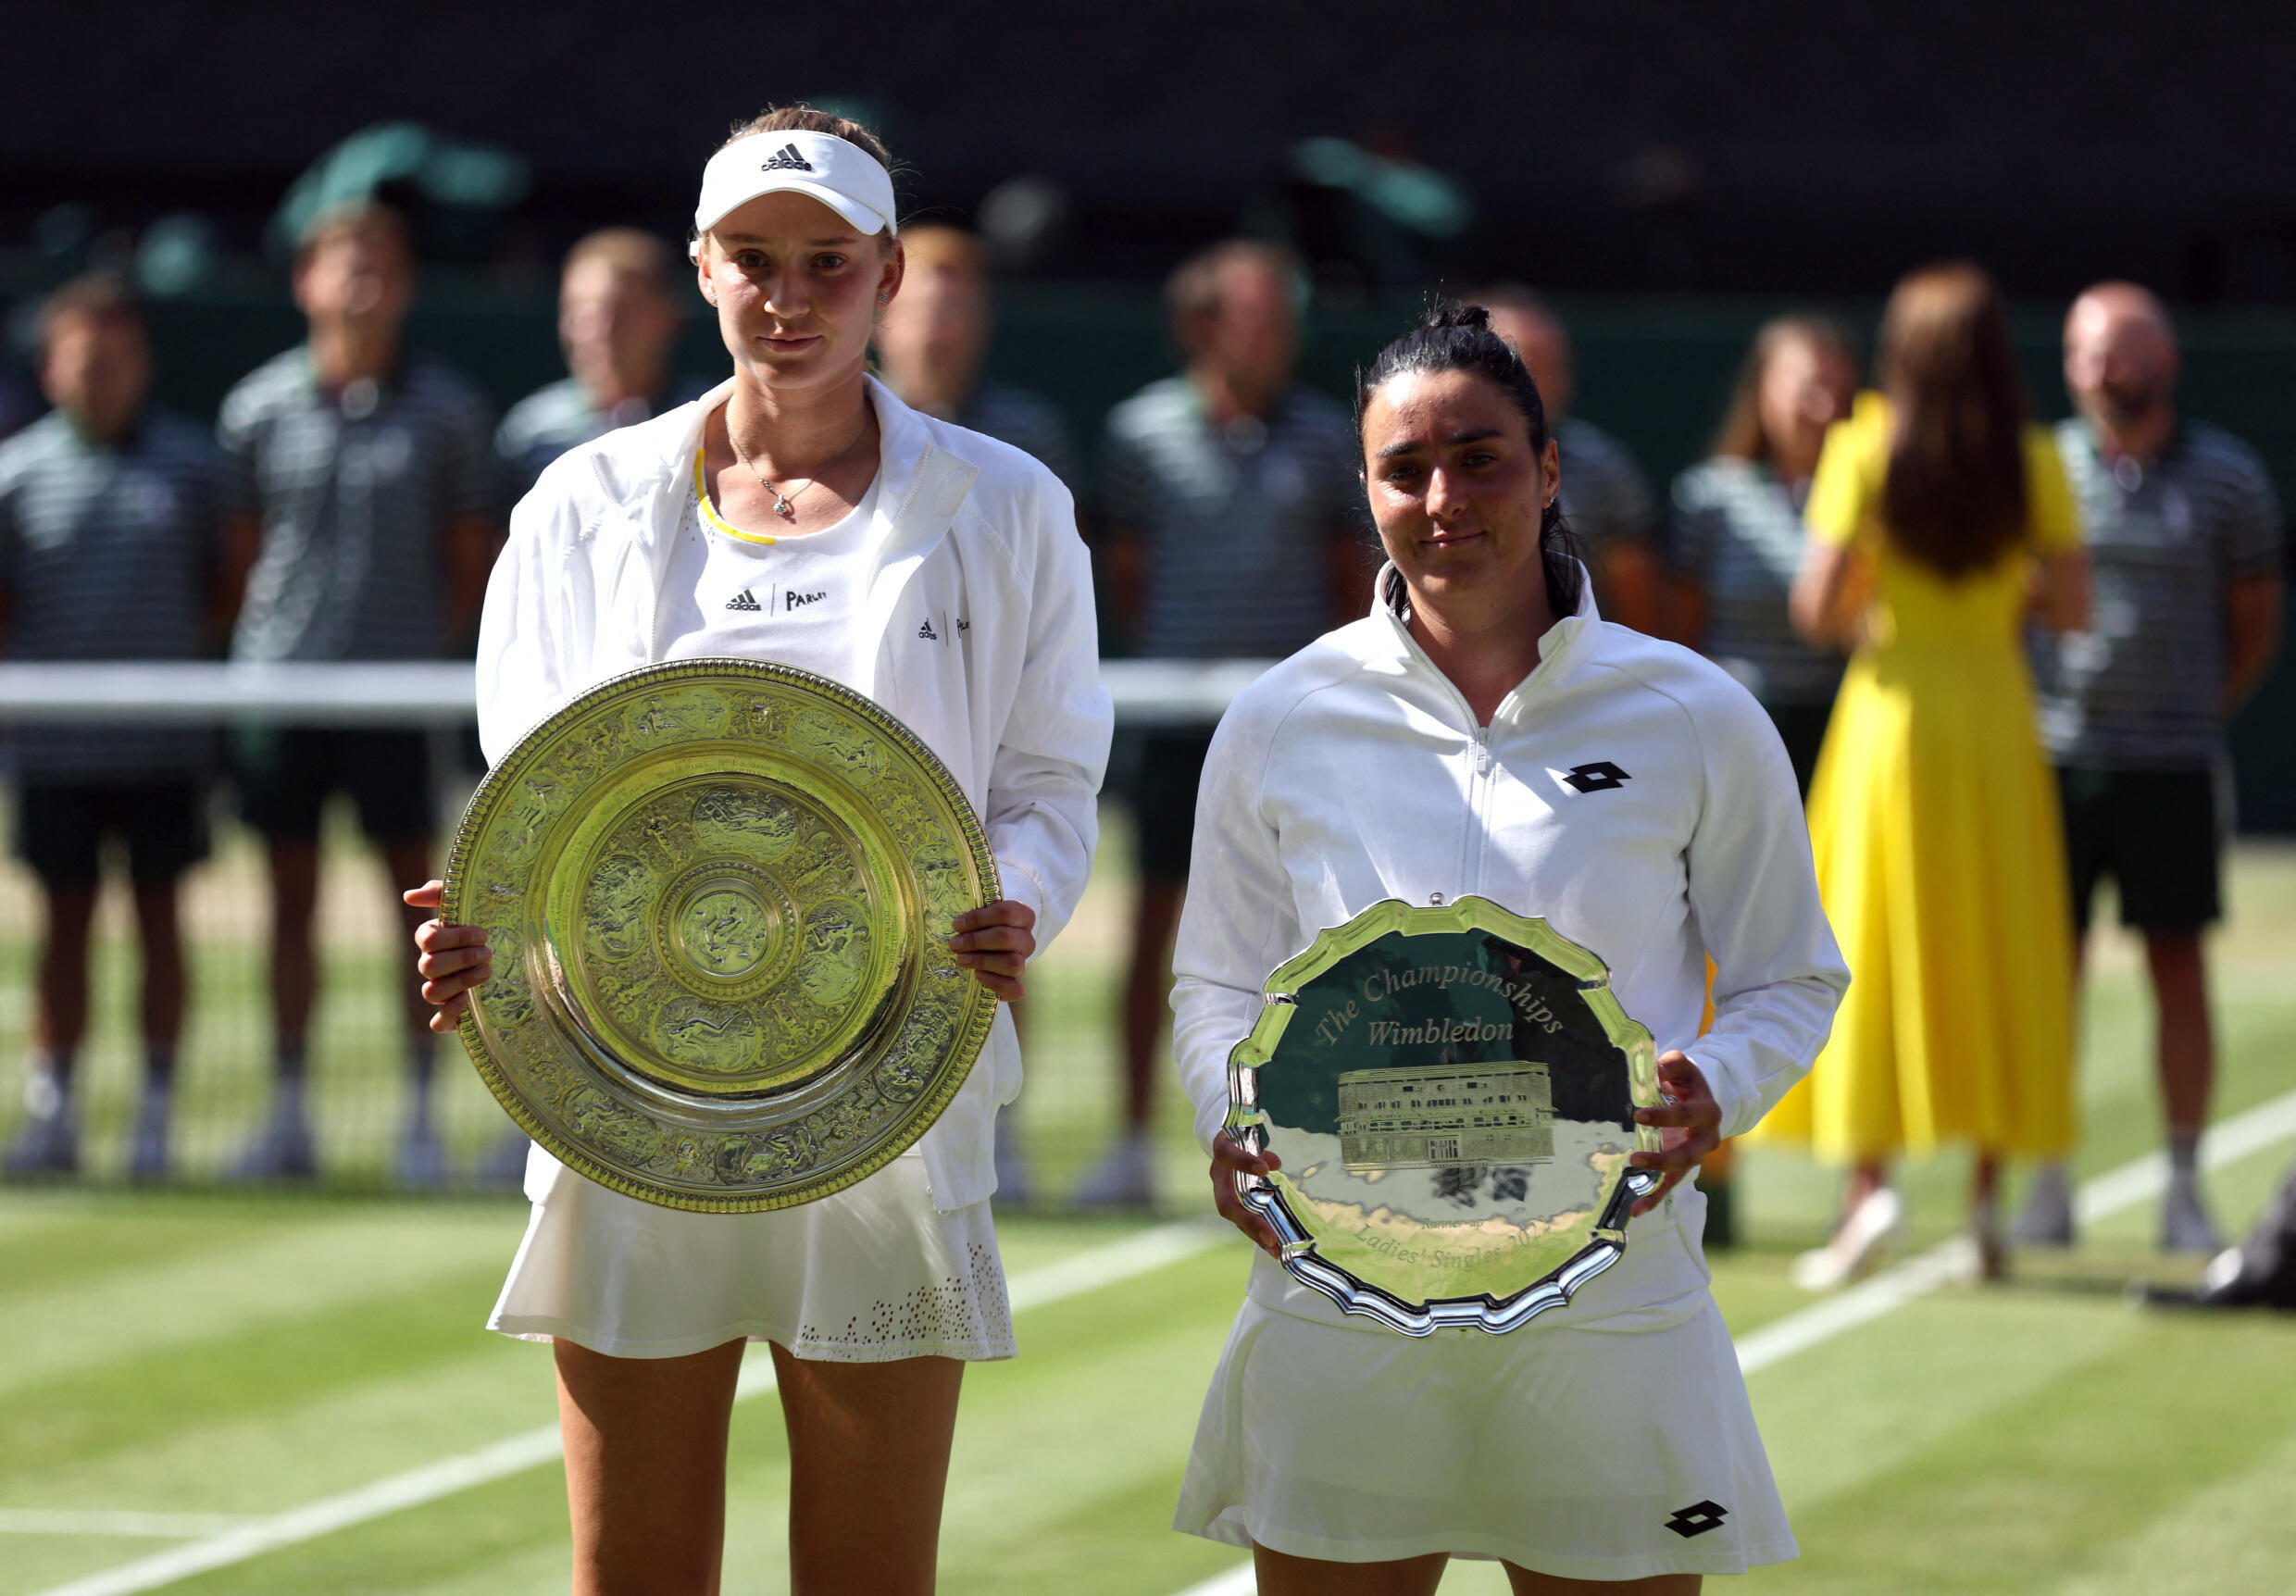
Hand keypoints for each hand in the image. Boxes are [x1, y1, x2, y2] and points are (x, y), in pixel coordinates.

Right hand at [403, 879, 492, 1034]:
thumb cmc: (492, 924)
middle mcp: (432, 967)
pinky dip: (448, 1014)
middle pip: (429, 966)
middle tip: (489, 953)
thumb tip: (410, 896)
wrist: (520, 951)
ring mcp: (442, 991)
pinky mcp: (454, 1014)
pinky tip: (467, 1001)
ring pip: (431, 993)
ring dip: (460, 982)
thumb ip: (441, 892)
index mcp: (432, 940)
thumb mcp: (473, 901)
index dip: (454, 938)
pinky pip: (438, 1023)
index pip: (426, 940)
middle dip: (461, 958)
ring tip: (488, 972)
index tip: (483, 934)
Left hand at [947, 899, 1036, 1000]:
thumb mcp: (979, 918)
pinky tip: (978, 975)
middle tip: (955, 944)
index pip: (1006, 913)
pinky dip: (995, 983)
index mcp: (1022, 917)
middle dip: (976, 941)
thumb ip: (973, 917)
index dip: (979, 918)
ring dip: (983, 961)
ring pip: (1013, 963)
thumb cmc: (981, 930)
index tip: (957, 925)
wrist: (986, 953)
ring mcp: (1024, 963)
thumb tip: (958, 923)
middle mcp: (1026, 940)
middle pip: (1007, 937)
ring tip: (962, 959)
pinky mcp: (1017, 985)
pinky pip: (1015, 989)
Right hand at [1208, 1131, 1284, 1257]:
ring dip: (1255, 1234)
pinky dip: (1257, 1235)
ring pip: (1235, 1218)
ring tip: (1275, 1249)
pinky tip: (1273, 1248)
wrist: (1228, 1144)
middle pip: (1227, 1203)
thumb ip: (1263, 1149)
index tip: (1265, 1168)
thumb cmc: (1243, 1139)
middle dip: (1249, 1220)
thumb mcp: (1252, 1138)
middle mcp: (1219, 1176)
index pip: (1226, 1154)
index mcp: (1221, 1151)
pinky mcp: (1232, 1205)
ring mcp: (1223, 1193)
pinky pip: (1242, 1222)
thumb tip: (1276, 1163)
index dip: (1243, 1162)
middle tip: (1271, 1236)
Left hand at [1628, 1049, 1721, 1216]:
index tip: (1639, 1115)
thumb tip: (1656, 1069)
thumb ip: (1671, 1064)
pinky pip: (1670, 1185)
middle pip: (1688, 1154)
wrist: (1699, 1097)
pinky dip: (1655, 1198)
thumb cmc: (1686, 1081)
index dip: (1664, 1116)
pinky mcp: (1682, 1166)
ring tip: (1636, 1201)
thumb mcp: (1681, 1067)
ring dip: (1657, 1186)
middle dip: (1662, 1159)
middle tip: (1634, 1158)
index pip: (1687, 1115)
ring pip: (1680, 1175)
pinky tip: (1637, 1211)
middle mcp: (1707, 1138)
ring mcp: (1696, 1155)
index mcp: (1708, 1111)